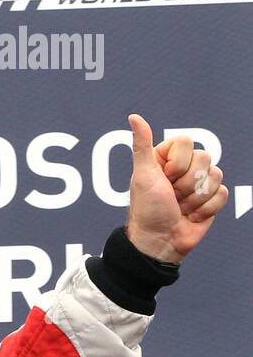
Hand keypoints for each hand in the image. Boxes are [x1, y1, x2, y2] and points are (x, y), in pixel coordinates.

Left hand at [125, 113, 228, 263]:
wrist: (160, 240)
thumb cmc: (147, 208)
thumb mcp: (143, 174)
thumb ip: (141, 145)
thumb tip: (134, 116)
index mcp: (165, 156)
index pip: (186, 141)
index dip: (177, 162)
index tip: (163, 178)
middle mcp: (183, 167)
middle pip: (204, 157)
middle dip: (186, 183)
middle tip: (172, 196)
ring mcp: (199, 182)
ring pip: (216, 174)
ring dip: (195, 197)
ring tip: (180, 207)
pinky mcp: (211, 198)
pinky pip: (223, 192)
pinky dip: (206, 208)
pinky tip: (191, 216)